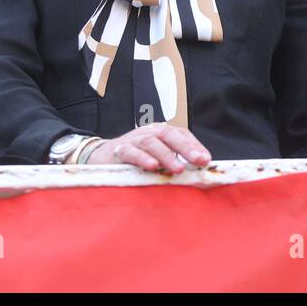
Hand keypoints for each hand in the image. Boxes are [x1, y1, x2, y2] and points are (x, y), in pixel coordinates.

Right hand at [86, 123, 210, 173]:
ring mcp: (132, 140)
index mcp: (159, 132)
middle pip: (168, 135)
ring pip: (151, 143)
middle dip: (185, 148)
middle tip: (198, 160)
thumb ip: (174, 162)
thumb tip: (198, 172)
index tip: (206, 159)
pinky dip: (142, 159)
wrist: (100, 156)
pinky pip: (131, 152)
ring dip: (166, 155)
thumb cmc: (135, 159)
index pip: (180, 133)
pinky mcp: (118, 150)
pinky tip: (152, 167)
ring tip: (178, 168)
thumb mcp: (156, 158)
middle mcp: (148, 132)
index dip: (194, 145)